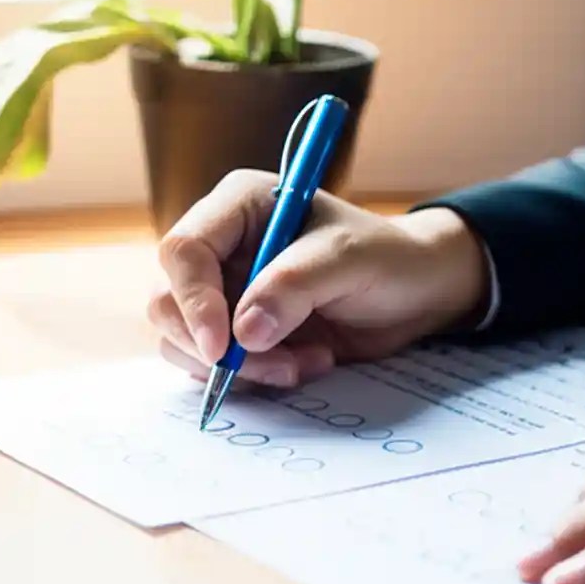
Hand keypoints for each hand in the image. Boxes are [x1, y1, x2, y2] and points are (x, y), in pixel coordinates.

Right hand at [148, 169, 489, 386]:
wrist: (415, 295)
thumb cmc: (386, 259)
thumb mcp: (349, 261)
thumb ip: (294, 286)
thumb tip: (242, 332)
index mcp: (239, 206)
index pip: (184, 249)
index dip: (193, 299)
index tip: (222, 345)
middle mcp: (221, 247)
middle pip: (169, 299)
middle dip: (213, 345)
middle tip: (277, 365)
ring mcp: (224, 291)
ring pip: (185, 340)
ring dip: (241, 367)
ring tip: (303, 362)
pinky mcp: (236, 331)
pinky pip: (214, 365)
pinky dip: (254, 377)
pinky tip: (304, 363)